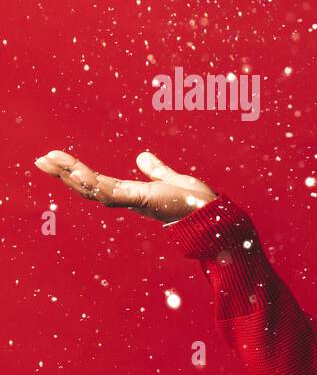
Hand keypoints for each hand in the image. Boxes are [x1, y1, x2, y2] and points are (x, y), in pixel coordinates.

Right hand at [33, 149, 216, 222]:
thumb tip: (142, 157)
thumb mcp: (174, 180)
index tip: (59, 160)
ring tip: (48, 161)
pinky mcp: (142, 201)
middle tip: (41, 160)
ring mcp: (134, 202)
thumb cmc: (198, 203)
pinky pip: (110, 191)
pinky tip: (74, 171)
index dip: (78, 173)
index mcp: (135, 194)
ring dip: (70, 174)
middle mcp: (130, 200)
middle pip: (90, 187)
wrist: (216, 217)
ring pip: (94, 189)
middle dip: (65, 174)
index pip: (99, 183)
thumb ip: (157, 170)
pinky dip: (91, 181)